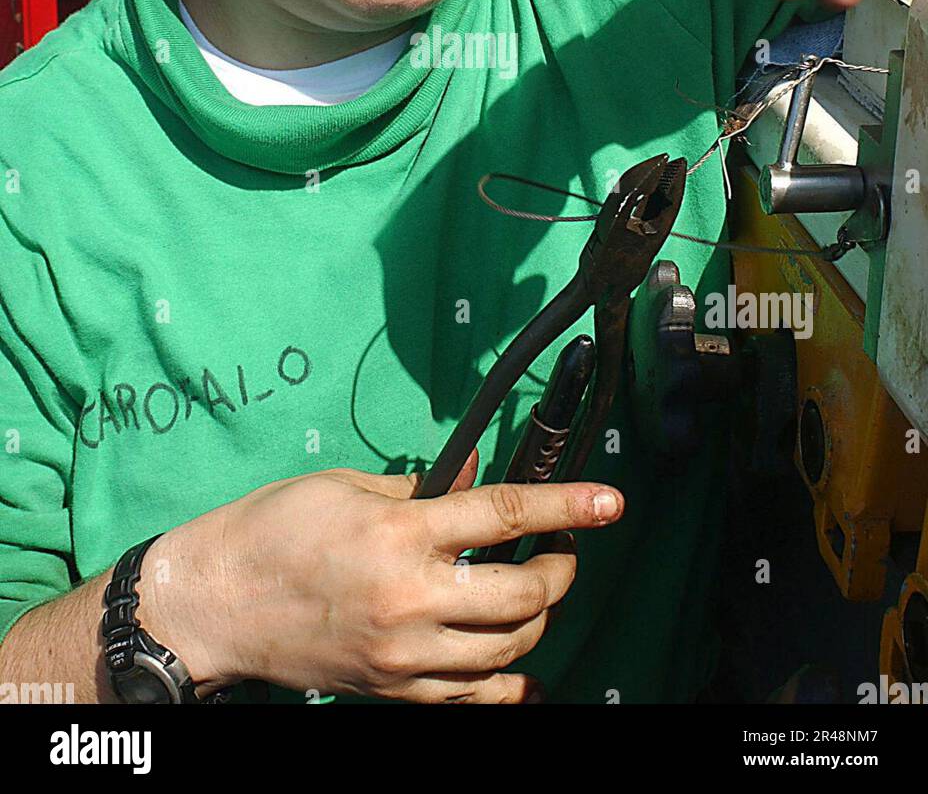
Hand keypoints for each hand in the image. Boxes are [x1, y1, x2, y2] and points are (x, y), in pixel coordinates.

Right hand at [139, 452, 622, 703]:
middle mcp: (410, 597)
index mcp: (399, 532)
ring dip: (539, 619)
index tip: (609, 501)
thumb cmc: (275, 530)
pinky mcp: (394, 690)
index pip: (505, 515)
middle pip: (524, 595)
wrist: (218, 602)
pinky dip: (508, 681)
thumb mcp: (347, 485)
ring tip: (533, 594)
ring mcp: (405, 653)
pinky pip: (474, 697)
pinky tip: (517, 661)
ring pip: (509, 649)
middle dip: (560, 570)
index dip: (567, 506)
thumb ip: (424, 486)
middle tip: (562, 552)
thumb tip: (477, 473)